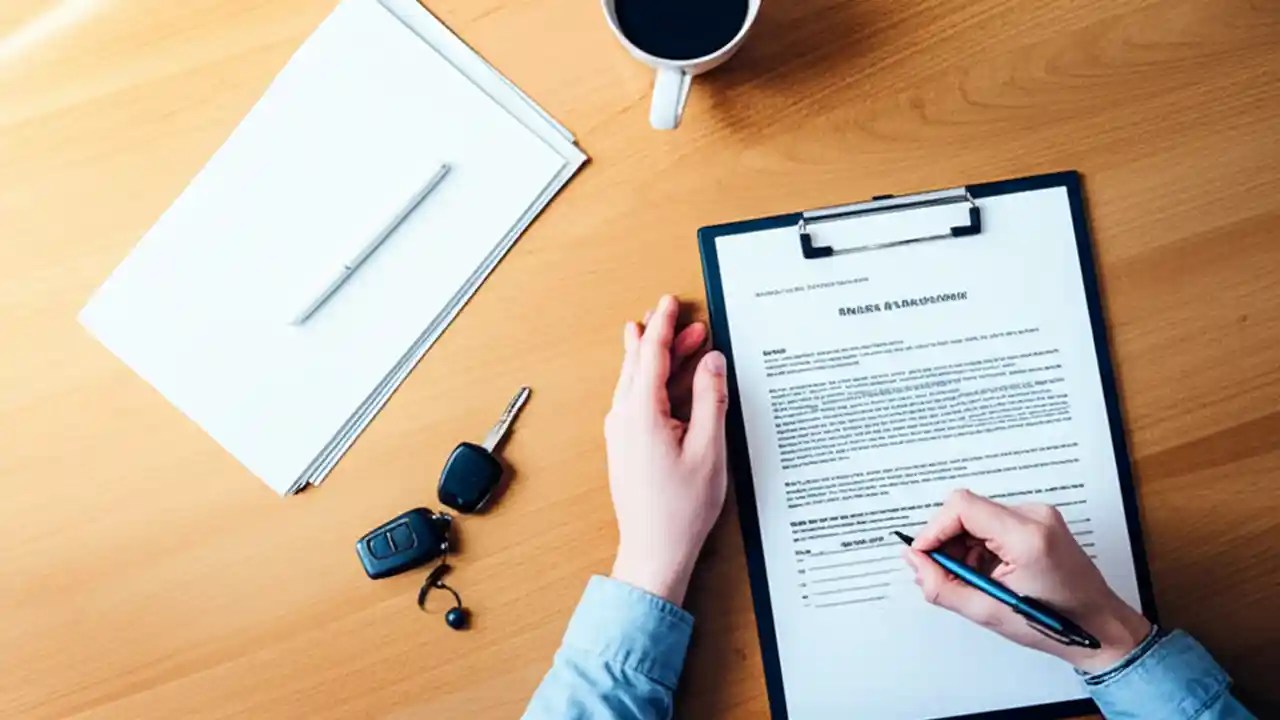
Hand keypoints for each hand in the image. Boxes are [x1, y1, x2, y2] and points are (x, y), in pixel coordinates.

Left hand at [606, 294, 729, 605]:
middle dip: (662, 337)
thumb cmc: (681, 509)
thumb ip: (711, 399)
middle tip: (684, 319)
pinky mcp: (625, 446)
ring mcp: (621, 432)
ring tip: (685, 344)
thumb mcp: (708, 449)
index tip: (670, 302)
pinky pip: (636, 400)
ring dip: (659, 359)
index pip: (651, 354)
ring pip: (637, 381)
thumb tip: (713, 362)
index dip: (664, 325)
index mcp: (642, 413)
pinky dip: (654, 382)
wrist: (653, 551)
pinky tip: (671, 384)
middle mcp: (624, 418)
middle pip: (640, 363)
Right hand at [906, 489, 1151, 672]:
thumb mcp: (988, 612)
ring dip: (963, 545)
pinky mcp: (1038, 521)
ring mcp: (1039, 516)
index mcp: (1027, 536)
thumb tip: (916, 562)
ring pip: (977, 516)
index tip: (923, 552)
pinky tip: (988, 571)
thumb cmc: (1058, 623)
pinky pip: (993, 522)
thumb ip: (942, 586)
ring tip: (973, 578)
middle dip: (947, 540)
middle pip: (967, 509)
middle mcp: (1035, 517)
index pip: (962, 507)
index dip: (934, 528)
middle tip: (943, 572)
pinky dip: (980, 545)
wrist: (1099, 626)